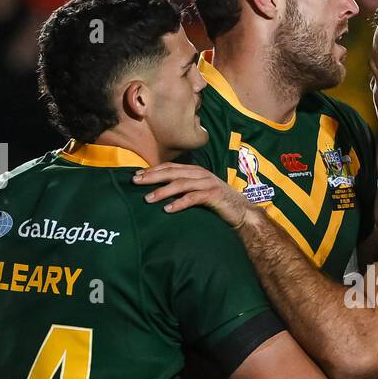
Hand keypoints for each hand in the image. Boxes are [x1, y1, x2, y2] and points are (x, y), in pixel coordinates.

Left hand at [134, 163, 253, 227]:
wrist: (242, 211)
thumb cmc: (218, 203)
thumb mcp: (199, 192)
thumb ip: (185, 188)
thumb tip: (162, 191)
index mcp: (195, 171)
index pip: (170, 167)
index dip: (153, 170)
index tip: (136, 175)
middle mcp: (201, 174)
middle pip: (172, 173)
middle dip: (152, 177)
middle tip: (135, 182)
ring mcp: (208, 183)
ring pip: (181, 184)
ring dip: (162, 191)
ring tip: (148, 199)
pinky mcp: (213, 195)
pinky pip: (193, 198)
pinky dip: (179, 203)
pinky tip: (168, 209)